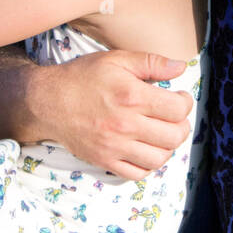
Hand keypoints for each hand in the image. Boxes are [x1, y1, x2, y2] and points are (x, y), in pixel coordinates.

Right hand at [28, 50, 193, 179]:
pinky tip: (145, 148)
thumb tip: (181, 67)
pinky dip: (148, 164)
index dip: (185, 102)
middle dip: (181, 125)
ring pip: (160, 158)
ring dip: (167, 146)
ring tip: (161, 132)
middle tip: (174, 116)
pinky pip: (138, 173)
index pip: (178, 109)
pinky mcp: (104, 161)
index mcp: (131, 96)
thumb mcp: (116, 60)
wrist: (46, 101)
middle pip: (174, 136)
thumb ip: (151, 63)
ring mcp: (114, 147)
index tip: (179, 97)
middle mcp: (125, 125)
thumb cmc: (82, 77)